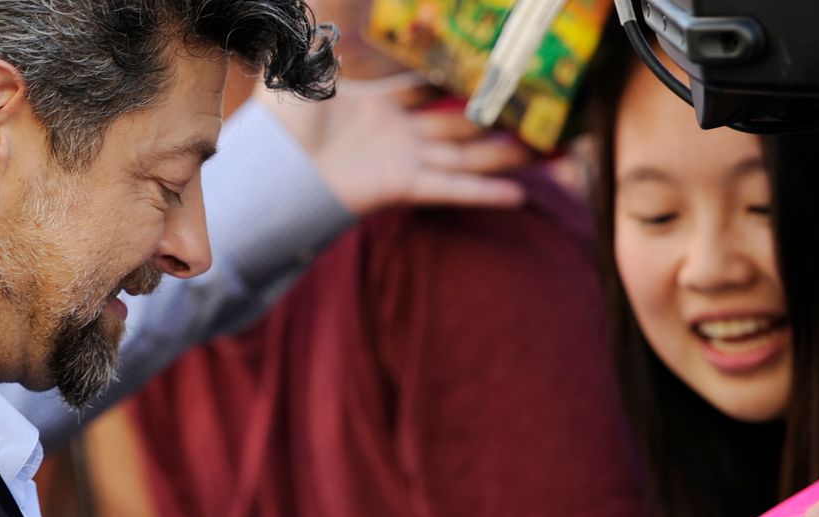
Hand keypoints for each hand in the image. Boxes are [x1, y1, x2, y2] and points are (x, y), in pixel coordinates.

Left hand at [256, 74, 533, 213]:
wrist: (271, 165)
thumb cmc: (282, 116)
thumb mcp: (303, 56)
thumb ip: (320, 20)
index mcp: (373, 104)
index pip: (423, 89)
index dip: (453, 77)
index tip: (491, 66)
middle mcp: (395, 134)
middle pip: (457, 126)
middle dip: (497, 118)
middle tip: (536, 110)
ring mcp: (402, 162)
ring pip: (466, 156)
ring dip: (504, 154)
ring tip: (547, 150)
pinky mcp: (402, 187)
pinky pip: (450, 189)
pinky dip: (483, 193)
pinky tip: (518, 195)